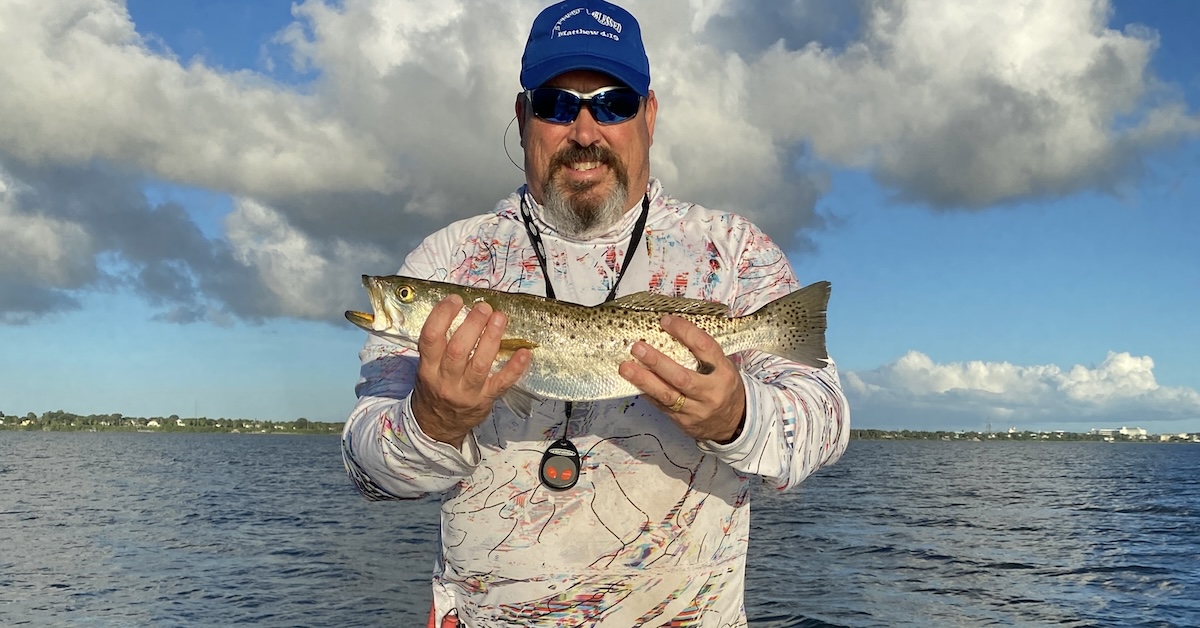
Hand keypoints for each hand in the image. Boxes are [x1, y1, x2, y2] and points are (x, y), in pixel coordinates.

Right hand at [411, 295, 530, 447]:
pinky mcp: (485, 400)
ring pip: (480, 364)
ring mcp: (466, 392)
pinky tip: (524, 352)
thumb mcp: (426, 368)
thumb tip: (462, 312)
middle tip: (483, 306)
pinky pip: (501, 383)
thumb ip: (438, 346)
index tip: (455, 299)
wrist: (436, 427)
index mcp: (428, 368)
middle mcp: (445, 380)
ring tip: (500, 317)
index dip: (442, 316)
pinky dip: (514, 368)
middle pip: (458, 349)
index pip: (431, 338)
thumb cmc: (434, 389)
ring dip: (492, 338)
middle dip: (472, 325)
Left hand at [618, 315, 745, 442]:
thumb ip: (701, 352)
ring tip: (625, 367)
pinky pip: (660, 405)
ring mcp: (696, 409)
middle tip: (638, 348)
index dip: (684, 332)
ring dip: (643, 380)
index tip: (665, 321)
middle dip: (657, 362)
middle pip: (682, 377)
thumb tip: (670, 329)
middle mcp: (710, 392)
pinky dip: (646, 391)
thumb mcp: (722, 366)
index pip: (704, 347)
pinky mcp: (683, 421)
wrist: (733, 422)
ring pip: (667, 395)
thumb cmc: (723, 386)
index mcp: (723, 372)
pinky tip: (633, 381)